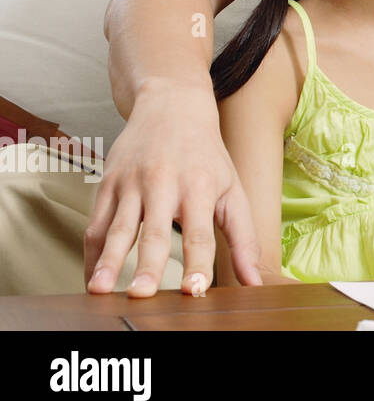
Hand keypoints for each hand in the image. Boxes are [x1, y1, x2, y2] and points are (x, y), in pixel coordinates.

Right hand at [84, 87, 262, 295]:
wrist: (171, 106)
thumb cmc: (207, 155)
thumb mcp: (232, 189)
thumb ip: (243, 237)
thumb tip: (255, 281)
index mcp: (199, 186)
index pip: (199, 232)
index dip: (197, 262)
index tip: (194, 290)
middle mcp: (163, 183)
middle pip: (154, 230)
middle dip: (147, 264)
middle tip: (141, 294)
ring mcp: (131, 183)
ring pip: (116, 228)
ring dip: (107, 261)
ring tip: (100, 290)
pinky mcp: (107, 183)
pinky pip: (94, 225)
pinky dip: (90, 254)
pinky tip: (92, 278)